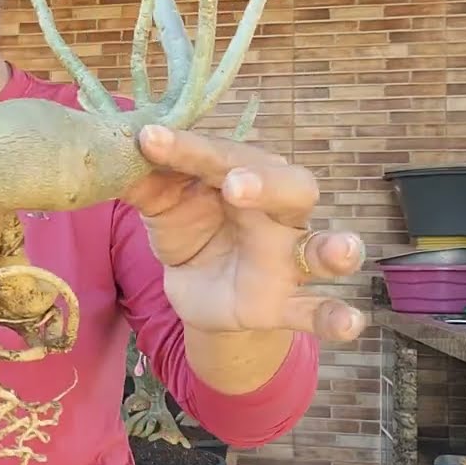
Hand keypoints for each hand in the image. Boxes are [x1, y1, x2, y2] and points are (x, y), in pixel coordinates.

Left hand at [122, 125, 366, 342]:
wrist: (198, 290)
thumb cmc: (189, 230)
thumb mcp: (162, 207)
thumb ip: (145, 183)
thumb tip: (113, 154)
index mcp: (243, 176)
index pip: (221, 157)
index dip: (187, 149)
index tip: (149, 140)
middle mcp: (274, 212)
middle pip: (291, 188)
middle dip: (267, 184)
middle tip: (235, 185)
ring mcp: (285, 258)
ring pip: (319, 247)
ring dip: (335, 249)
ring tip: (343, 249)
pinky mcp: (285, 303)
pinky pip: (318, 310)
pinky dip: (336, 318)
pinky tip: (352, 325)